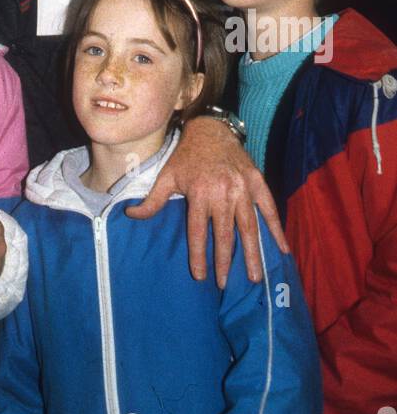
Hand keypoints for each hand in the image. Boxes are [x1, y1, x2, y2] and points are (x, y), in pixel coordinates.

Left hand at [126, 117, 287, 287]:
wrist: (211, 129)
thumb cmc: (186, 156)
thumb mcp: (167, 176)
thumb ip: (152, 200)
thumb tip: (130, 215)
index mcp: (200, 193)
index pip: (199, 232)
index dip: (199, 256)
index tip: (200, 276)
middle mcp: (223, 193)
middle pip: (225, 234)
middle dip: (225, 261)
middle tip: (225, 284)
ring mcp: (243, 188)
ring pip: (249, 227)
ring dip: (252, 253)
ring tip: (255, 277)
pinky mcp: (257, 183)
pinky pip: (269, 209)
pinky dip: (276, 229)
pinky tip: (282, 249)